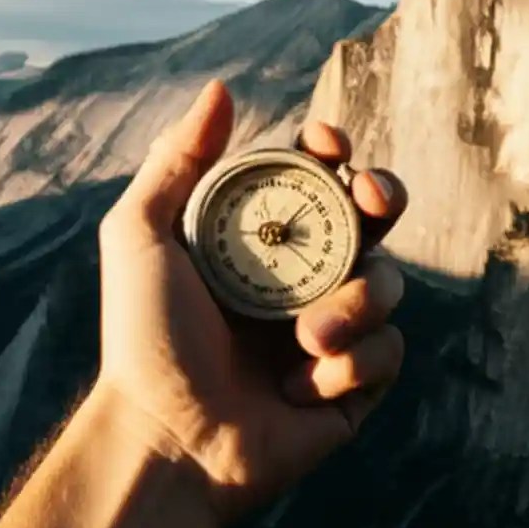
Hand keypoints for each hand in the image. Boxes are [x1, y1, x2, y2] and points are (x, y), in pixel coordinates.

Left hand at [95, 79, 408, 522]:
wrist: (168, 439)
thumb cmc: (145, 339)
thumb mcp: (141, 239)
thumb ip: (176, 162)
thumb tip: (222, 88)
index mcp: (257, 237)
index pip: (312, 176)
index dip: (333, 151)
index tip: (331, 146)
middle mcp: (299, 275)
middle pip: (370, 216)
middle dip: (384, 195)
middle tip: (372, 199)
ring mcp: (330, 328)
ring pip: (387, 282)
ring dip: (357, 303)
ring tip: (308, 338)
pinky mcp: (352, 383)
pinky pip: (388, 352)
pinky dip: (350, 366)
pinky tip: (299, 391)